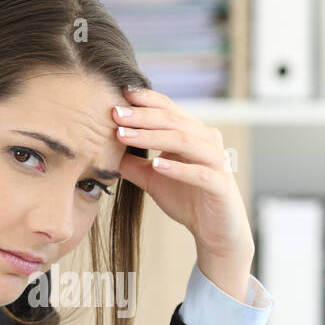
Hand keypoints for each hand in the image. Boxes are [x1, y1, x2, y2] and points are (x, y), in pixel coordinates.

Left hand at [113, 84, 255, 298]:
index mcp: (193, 134)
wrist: (215, 231)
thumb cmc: (186, 199)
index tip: (120, 93)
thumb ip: (133, 164)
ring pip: (185, 141)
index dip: (146, 100)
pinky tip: (157, 164)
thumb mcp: (153, 179)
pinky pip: (200, 172)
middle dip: (142, 116)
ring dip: (153, 137)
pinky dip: (178, 168)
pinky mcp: (221, 185)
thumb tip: (103, 149)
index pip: (168, 109)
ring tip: (126, 136)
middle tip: (115, 114)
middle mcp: (207, 141)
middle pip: (174, 120)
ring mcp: (216, 161)